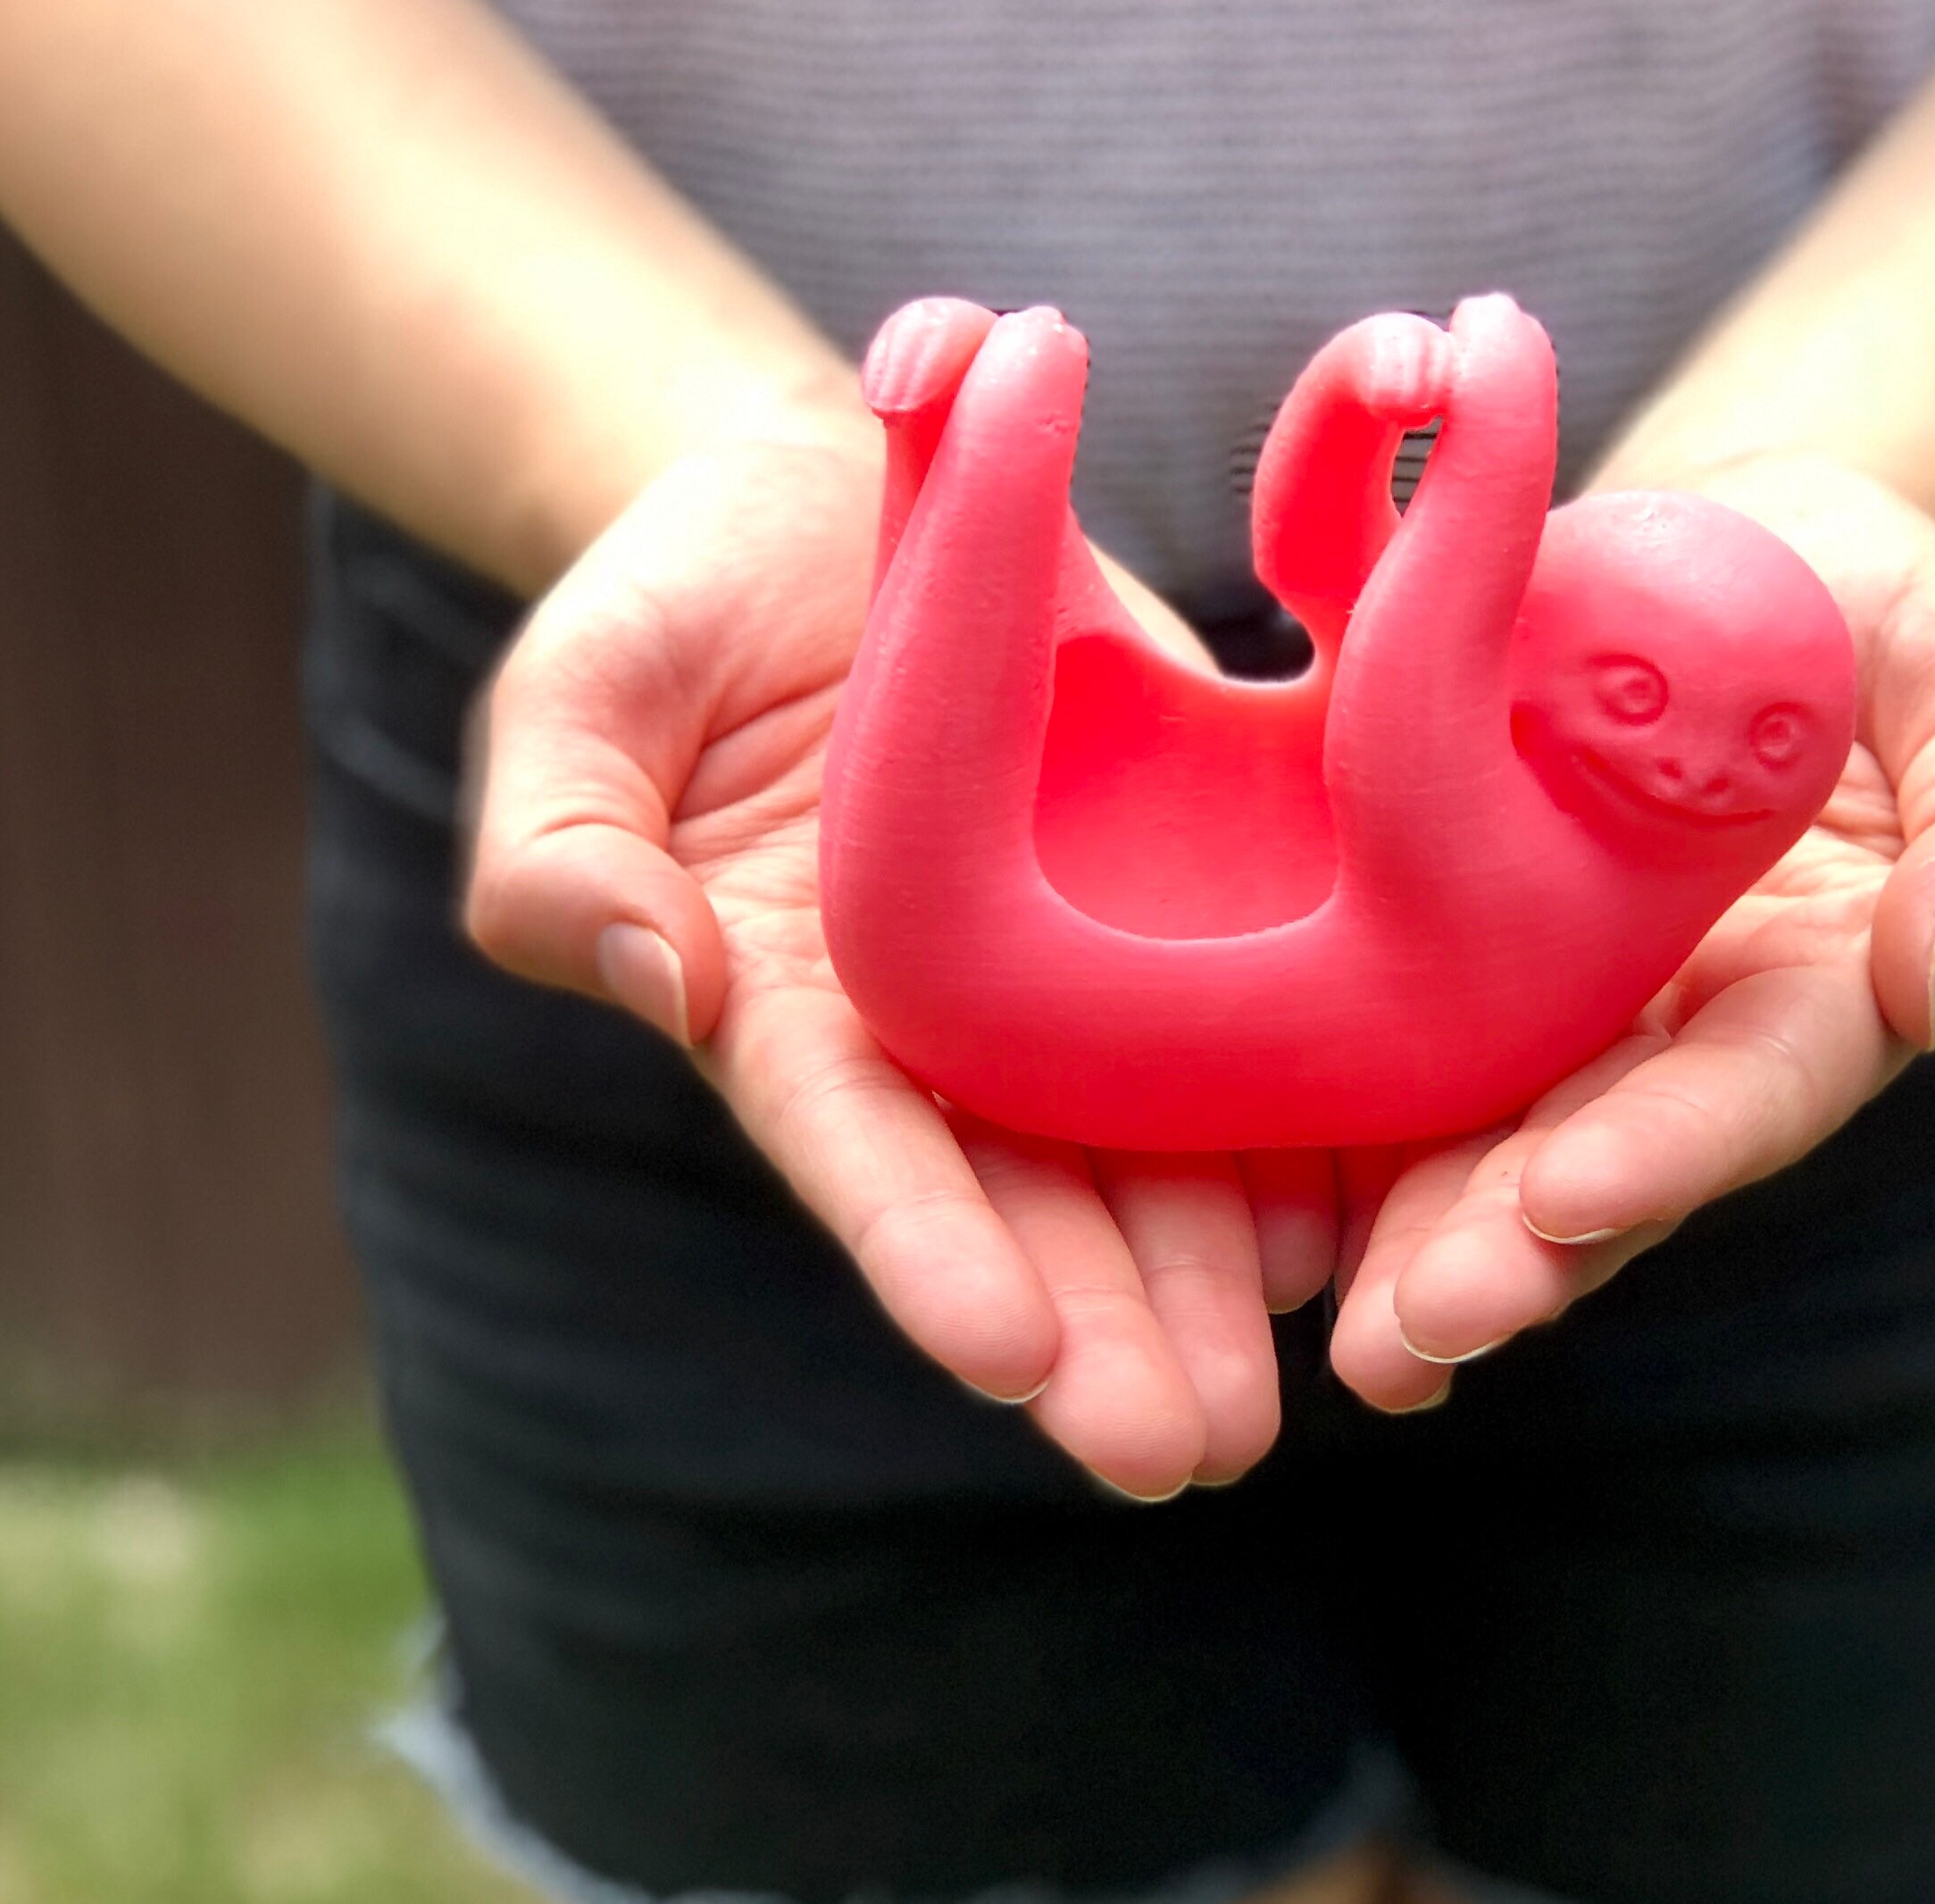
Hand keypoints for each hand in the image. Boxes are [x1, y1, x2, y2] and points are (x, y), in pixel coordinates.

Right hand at [464, 431, 1324, 1496]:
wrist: (843, 486)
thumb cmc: (670, 604)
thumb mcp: (574, 702)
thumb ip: (563, 847)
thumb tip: (649, 974)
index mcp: (790, 1000)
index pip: (862, 1146)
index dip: (930, 1250)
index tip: (1011, 1356)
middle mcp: (944, 1018)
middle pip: (1029, 1193)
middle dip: (1106, 1325)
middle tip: (1191, 1449)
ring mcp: (1067, 957)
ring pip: (1152, 1136)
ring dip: (1218, 1262)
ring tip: (1294, 1378)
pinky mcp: (1176, 879)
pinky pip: (1245, 1006)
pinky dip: (1305, 1103)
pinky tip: (1372, 1198)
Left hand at [1329, 454, 1934, 1409]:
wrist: (1714, 533)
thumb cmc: (1862, 600)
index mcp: (1818, 978)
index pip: (1754, 1087)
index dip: (1670, 1145)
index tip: (1567, 1198)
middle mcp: (1679, 1026)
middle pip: (1603, 1163)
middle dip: (1513, 1257)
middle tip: (1406, 1342)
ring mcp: (1560, 1001)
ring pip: (1488, 1143)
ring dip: (1420, 1240)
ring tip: (1357, 1342)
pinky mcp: (1454, 951)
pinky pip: (1396, 1052)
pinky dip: (1344, 1136)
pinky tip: (1279, 1222)